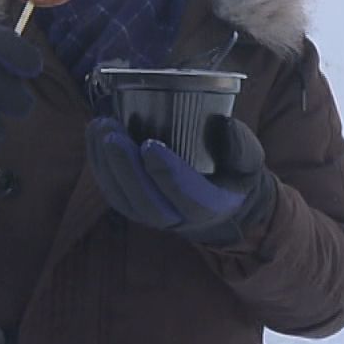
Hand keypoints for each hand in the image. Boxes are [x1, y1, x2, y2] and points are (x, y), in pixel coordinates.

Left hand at [86, 114, 278, 245]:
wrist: (223, 205)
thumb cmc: (235, 175)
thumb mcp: (249, 161)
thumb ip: (241, 146)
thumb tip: (225, 125)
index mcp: (211, 207)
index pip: (187, 196)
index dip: (167, 172)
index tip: (150, 144)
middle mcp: (179, 219)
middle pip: (147, 203)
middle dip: (125, 168)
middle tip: (112, 133)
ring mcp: (153, 218)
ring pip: (124, 200)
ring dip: (106, 164)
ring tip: (99, 127)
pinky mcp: (136, 209)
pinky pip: (113, 194)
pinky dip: (100, 166)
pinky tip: (94, 136)